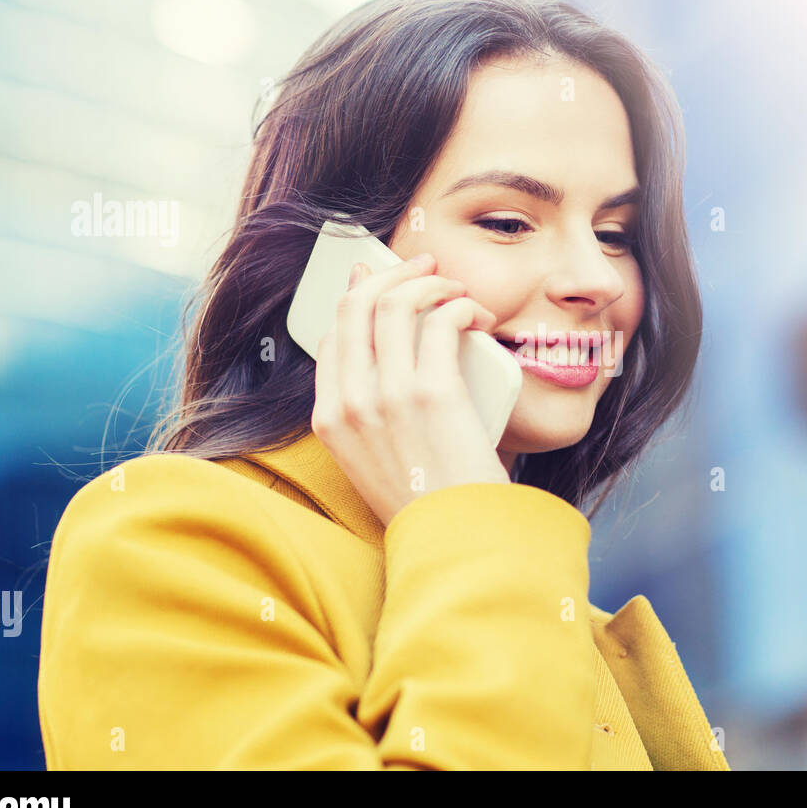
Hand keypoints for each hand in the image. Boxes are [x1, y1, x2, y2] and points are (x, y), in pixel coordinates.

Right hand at [311, 252, 510, 527]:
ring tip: (458, 291)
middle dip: (393, 273)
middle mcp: (349, 403)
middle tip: (427, 267)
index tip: (386, 279)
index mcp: (329, 420)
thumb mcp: (380, 461)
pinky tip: (477, 314)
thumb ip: (377, 414)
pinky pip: (440, 321)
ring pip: (396, 302)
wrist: (457, 541)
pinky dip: (461, 305)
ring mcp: (386, 396)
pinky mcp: (430, 393)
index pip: (333, 335)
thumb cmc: (431, 502)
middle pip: (356, 305)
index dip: (359, 294)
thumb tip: (397, 358)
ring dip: (431, 282)